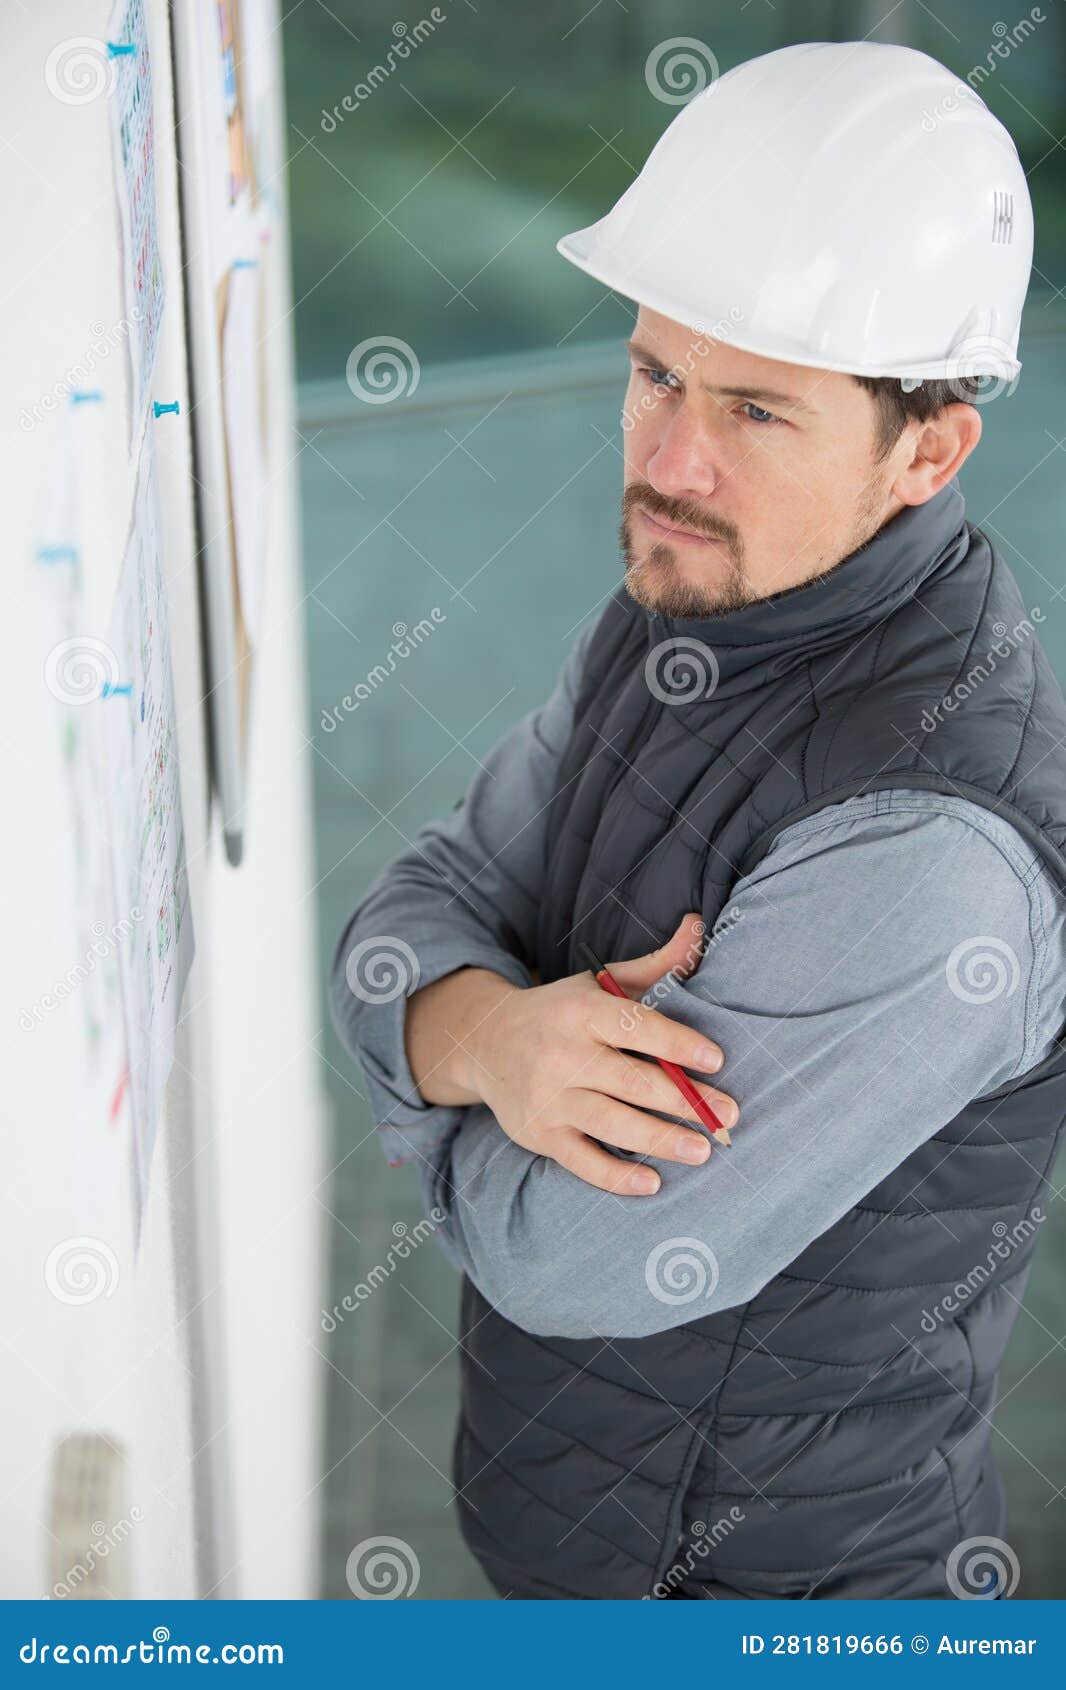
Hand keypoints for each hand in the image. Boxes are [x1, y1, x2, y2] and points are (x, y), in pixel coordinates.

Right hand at [468, 914, 738, 1194]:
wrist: (484, 1043)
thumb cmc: (561, 1012)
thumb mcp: (599, 983)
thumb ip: (654, 965)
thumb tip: (700, 925)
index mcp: (580, 1012)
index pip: (634, 1026)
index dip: (677, 1043)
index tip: (717, 1059)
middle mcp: (561, 1054)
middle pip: (631, 1082)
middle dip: (684, 1101)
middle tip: (729, 1116)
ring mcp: (548, 1098)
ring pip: (612, 1123)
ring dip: (661, 1140)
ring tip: (703, 1150)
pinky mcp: (539, 1134)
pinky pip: (582, 1160)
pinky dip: (616, 1176)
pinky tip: (652, 1183)